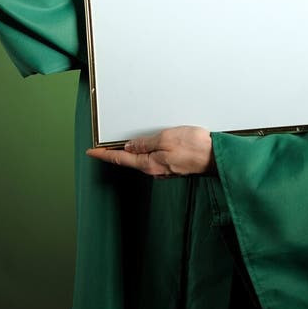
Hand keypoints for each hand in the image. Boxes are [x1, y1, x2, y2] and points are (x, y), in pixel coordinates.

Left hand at [86, 126, 214, 177]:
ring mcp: (164, 169)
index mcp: (149, 164)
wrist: (216, 157)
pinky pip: (155, 158)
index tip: (91, 152)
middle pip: (130, 161)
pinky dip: (147, 151)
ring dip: (133, 152)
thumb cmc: (194, 147)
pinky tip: (149, 144)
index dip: (103, 155)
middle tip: (104, 146)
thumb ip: (145, 143)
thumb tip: (129, 147)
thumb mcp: (166, 138)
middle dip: (116, 153)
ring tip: (124, 143)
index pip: (120, 159)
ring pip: (143, 159)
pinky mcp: (174, 166)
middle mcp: (155, 170)